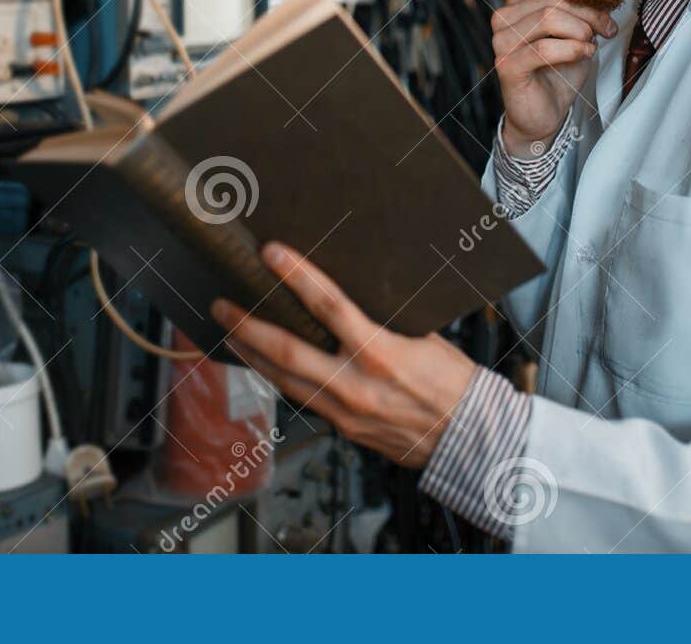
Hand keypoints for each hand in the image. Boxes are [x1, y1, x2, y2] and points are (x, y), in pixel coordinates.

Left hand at [212, 242, 475, 467]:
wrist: (469, 436)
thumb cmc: (453, 382)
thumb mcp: (421, 336)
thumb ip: (380, 319)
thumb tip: (347, 293)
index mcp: (380, 352)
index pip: (328, 305)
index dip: (296, 276)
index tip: (271, 253)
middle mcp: (356, 383)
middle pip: (287, 350)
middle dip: (248, 325)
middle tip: (221, 305)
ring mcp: (345, 410)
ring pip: (284, 379)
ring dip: (252, 354)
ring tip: (229, 332)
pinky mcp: (343, 427)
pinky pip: (300, 398)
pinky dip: (277, 378)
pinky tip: (263, 364)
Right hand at [492, 0, 617, 154]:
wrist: (545, 118)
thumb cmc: (560, 76)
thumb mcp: (576, 37)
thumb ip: (580, 13)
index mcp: (518, 10)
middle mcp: (503, 21)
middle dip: (587, 12)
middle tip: (608, 27)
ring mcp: (501, 43)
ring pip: (549, 19)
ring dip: (581, 31)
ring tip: (593, 43)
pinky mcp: (507, 65)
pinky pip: (546, 47)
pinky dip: (573, 49)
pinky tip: (584, 53)